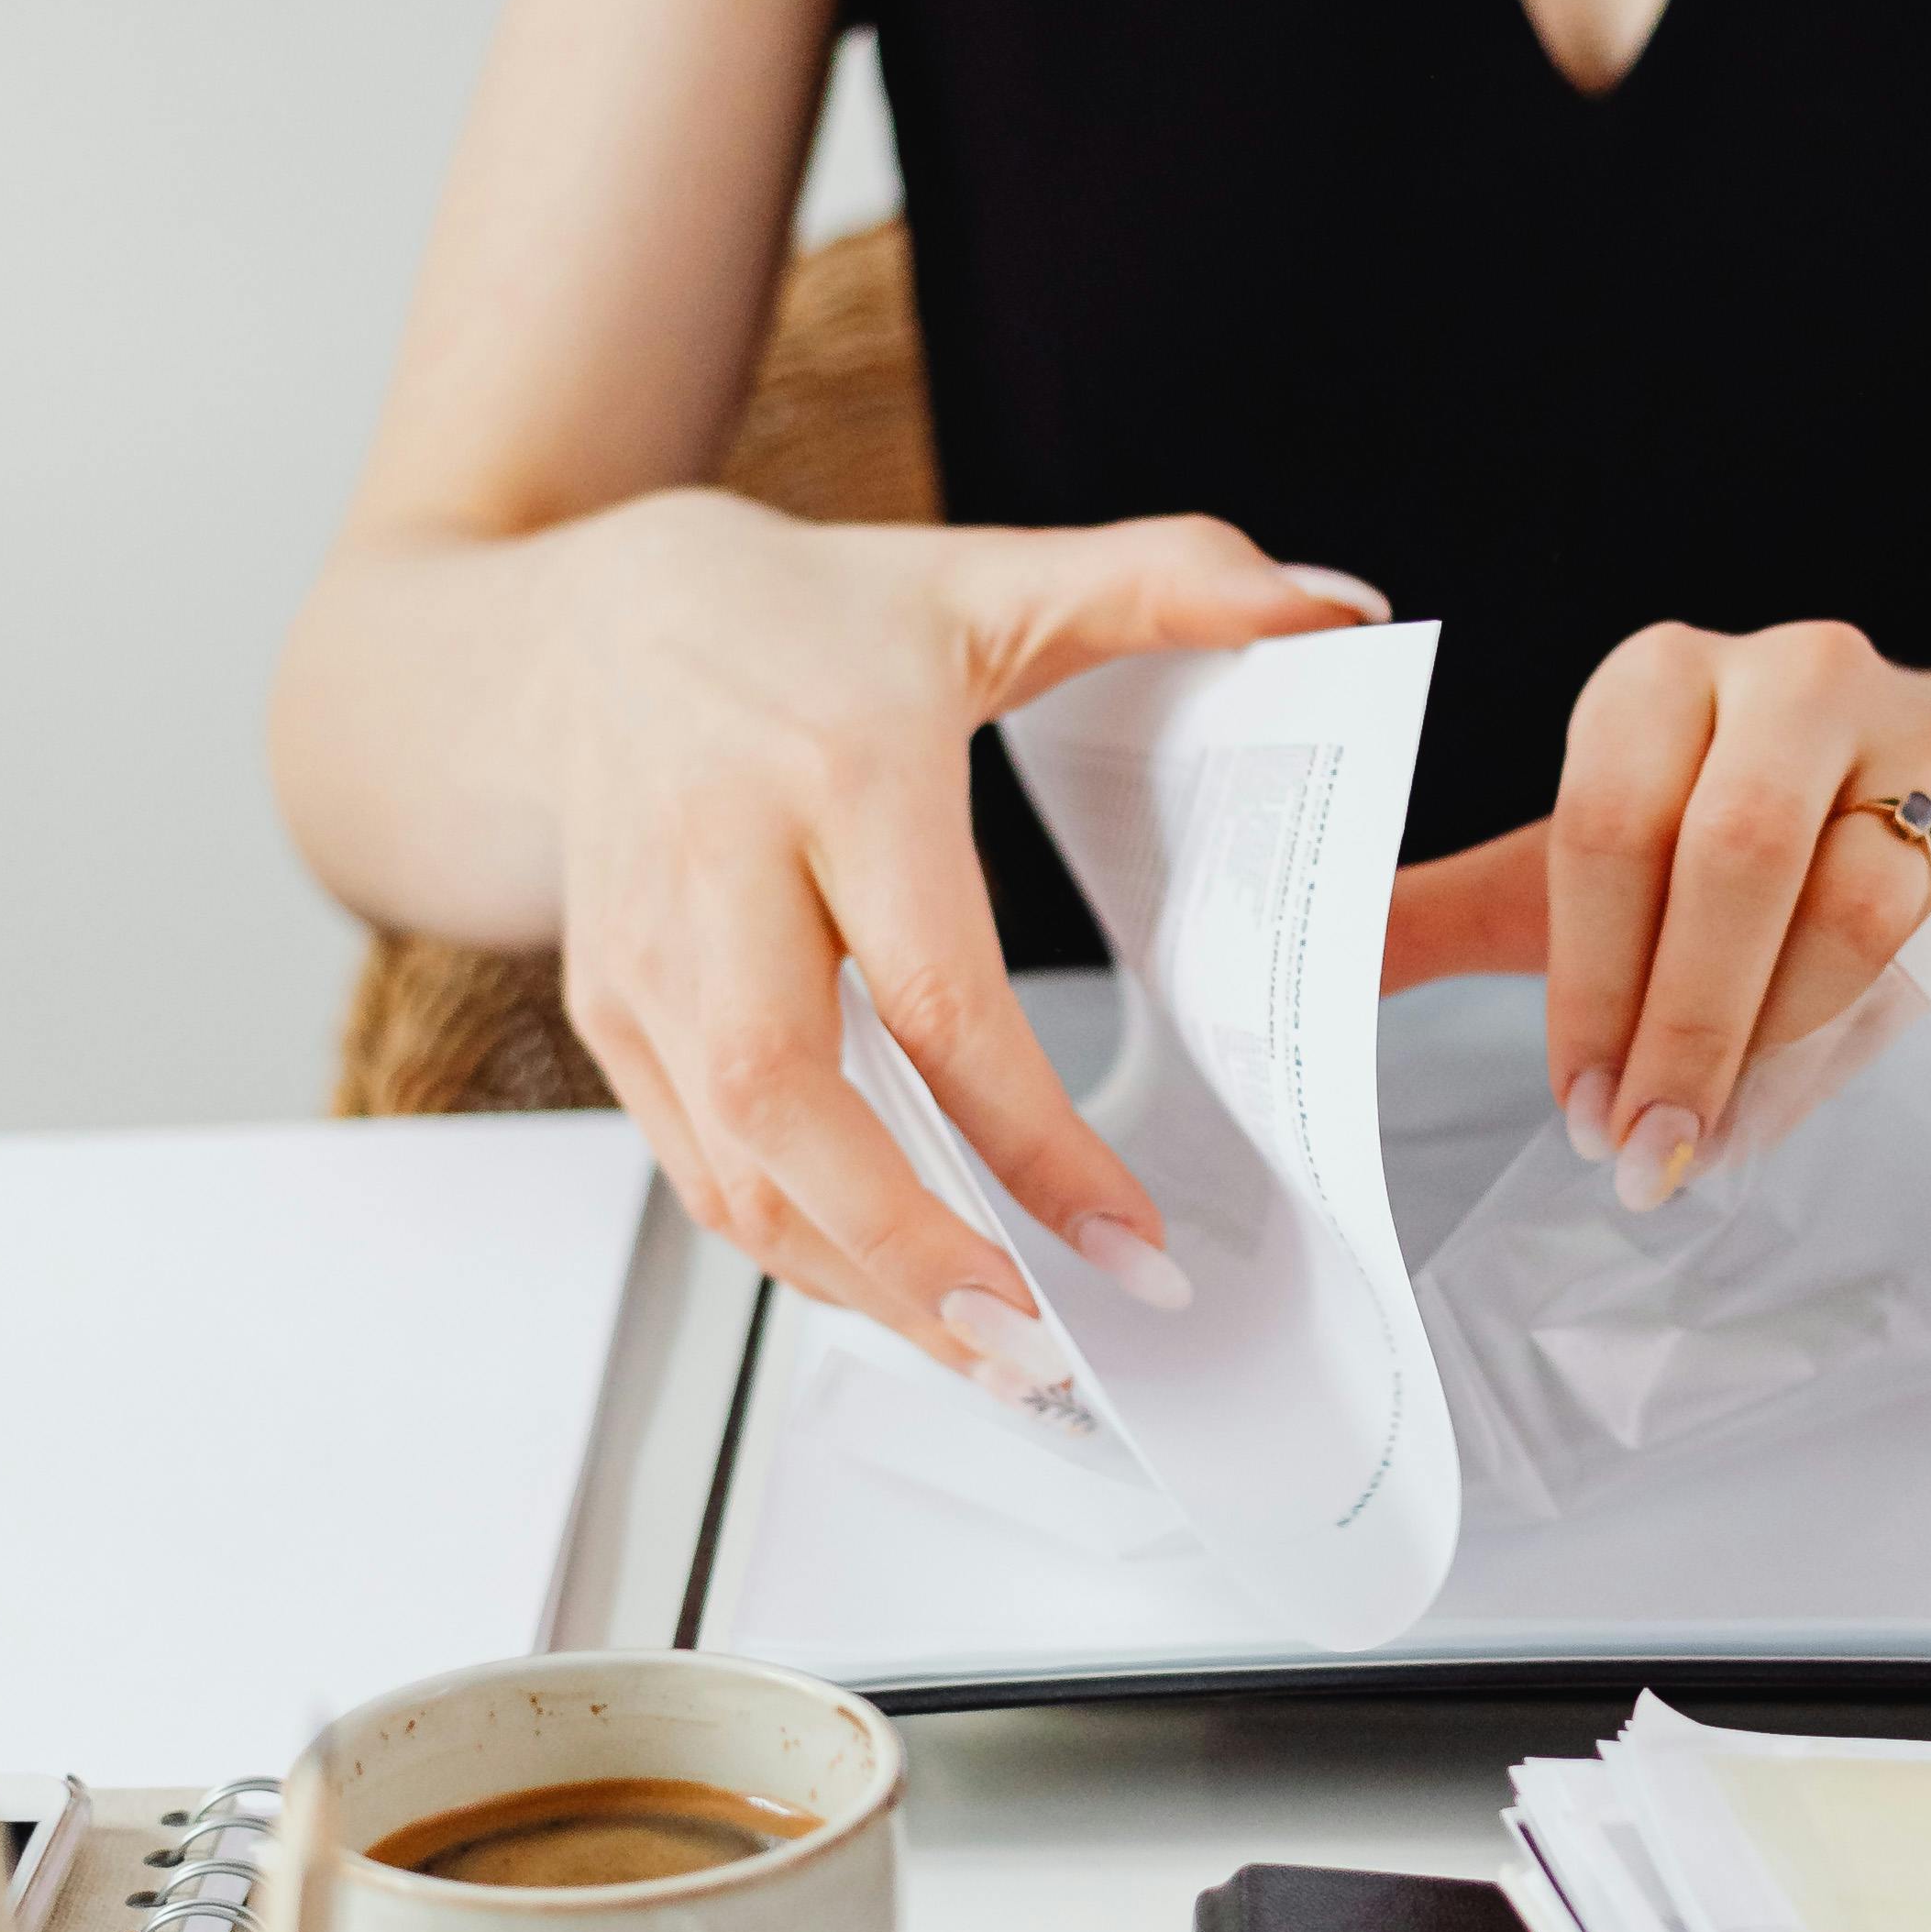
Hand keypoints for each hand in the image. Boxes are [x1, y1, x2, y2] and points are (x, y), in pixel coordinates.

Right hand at [550, 496, 1382, 1379]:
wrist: (590, 627)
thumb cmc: (807, 616)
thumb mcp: (998, 576)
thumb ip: (1176, 578)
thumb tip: (1340, 606)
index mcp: (836, 767)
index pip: (934, 992)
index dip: (1033, 1138)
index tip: (1130, 1239)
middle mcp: (717, 870)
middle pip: (788, 1103)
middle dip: (911, 1252)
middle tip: (1039, 1350)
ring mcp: (643, 956)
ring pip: (731, 1165)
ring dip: (858, 1283)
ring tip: (994, 1355)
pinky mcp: (608, 1014)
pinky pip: (697, 1169)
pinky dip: (799, 1248)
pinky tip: (902, 1290)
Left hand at [1382, 621, 1930, 1200]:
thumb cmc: (1741, 836)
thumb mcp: (1589, 864)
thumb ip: (1449, 909)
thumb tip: (1299, 963)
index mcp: (1660, 678)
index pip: (1609, 828)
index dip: (1590, 984)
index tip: (1574, 1106)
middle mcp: (1790, 676)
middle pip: (1732, 857)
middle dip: (1680, 1027)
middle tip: (1639, 1152)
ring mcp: (1917, 742)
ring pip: (1845, 906)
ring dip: (1770, 1047)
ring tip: (1711, 1140)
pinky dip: (1851, 1045)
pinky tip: (1792, 1104)